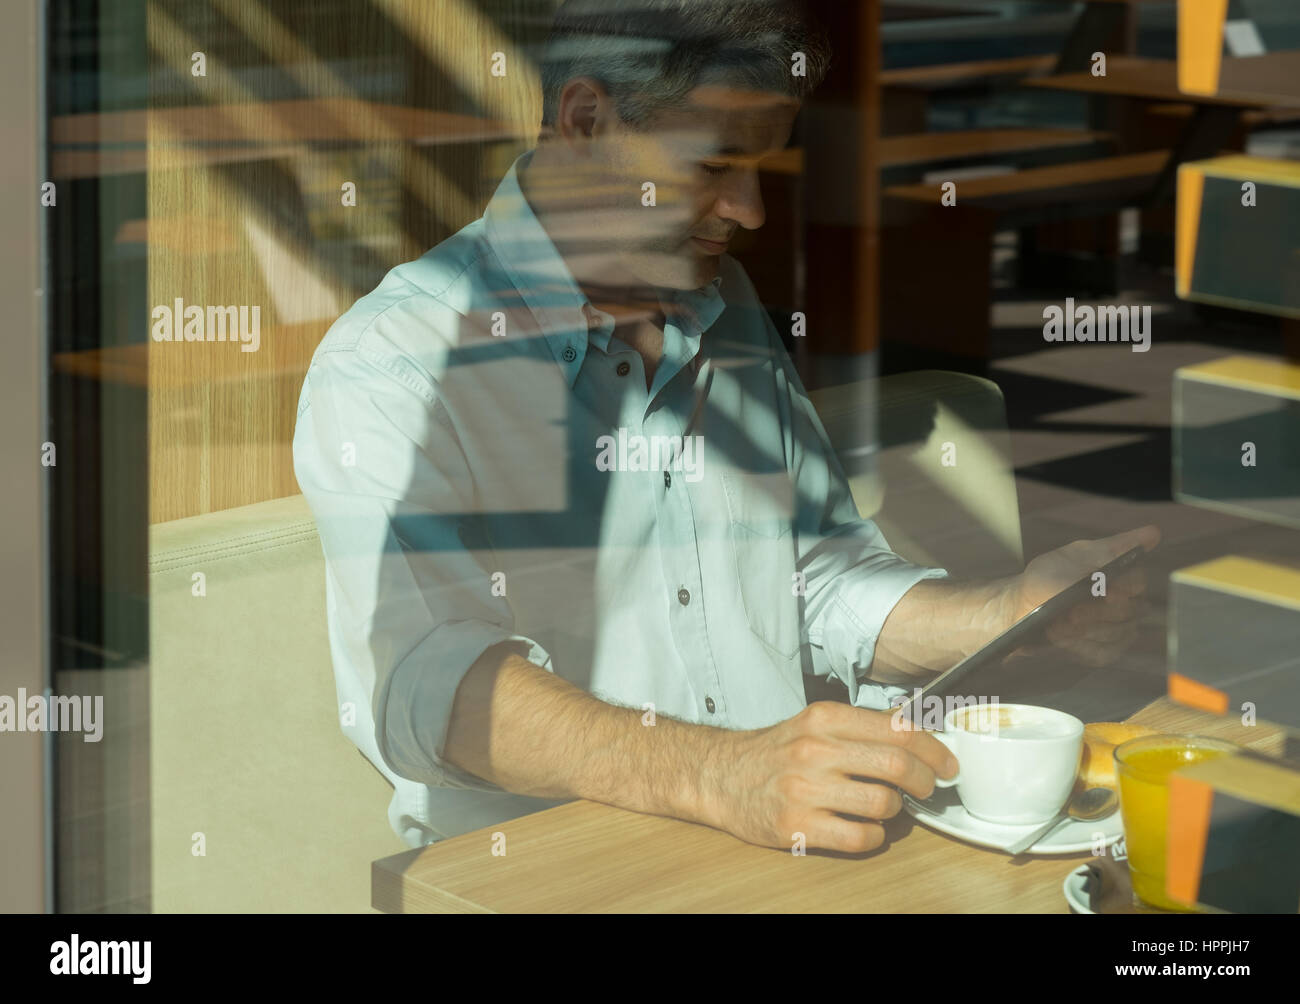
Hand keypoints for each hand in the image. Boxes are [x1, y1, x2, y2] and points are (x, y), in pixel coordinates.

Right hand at [698, 701, 957, 852]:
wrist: (720, 776)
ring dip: (896, 811)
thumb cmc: (774, 752)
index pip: (897, 729)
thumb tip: (918, 733)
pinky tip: (865, 829)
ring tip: (886, 808)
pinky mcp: (796, 826)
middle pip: (897, 766)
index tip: (946, 764)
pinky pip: (859, 837)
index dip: (934, 749)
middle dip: (925, 782)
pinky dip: (874, 837)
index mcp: (824, 718)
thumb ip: (862, 726)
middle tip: (927, 789)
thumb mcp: (815, 724)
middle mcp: (814, 750)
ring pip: (882, 804)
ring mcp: (804, 789)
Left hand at [1012, 524, 1159, 665]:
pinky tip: (1061, 636)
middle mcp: (1124, 603)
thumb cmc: (1049, 575)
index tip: (1105, 592)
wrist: (1021, 605)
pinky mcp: (1104, 650)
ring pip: (1117, 634)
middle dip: (1098, 613)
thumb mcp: (1075, 555)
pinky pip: (1104, 653)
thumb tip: (1153, 532)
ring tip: (1060, 622)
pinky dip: (1081, 646)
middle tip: (1073, 611)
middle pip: (1129, 613)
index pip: (1136, 584)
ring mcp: (1116, 628)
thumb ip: (1113, 547)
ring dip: (1086, 630)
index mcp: (1120, 577)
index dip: (1124, 588)